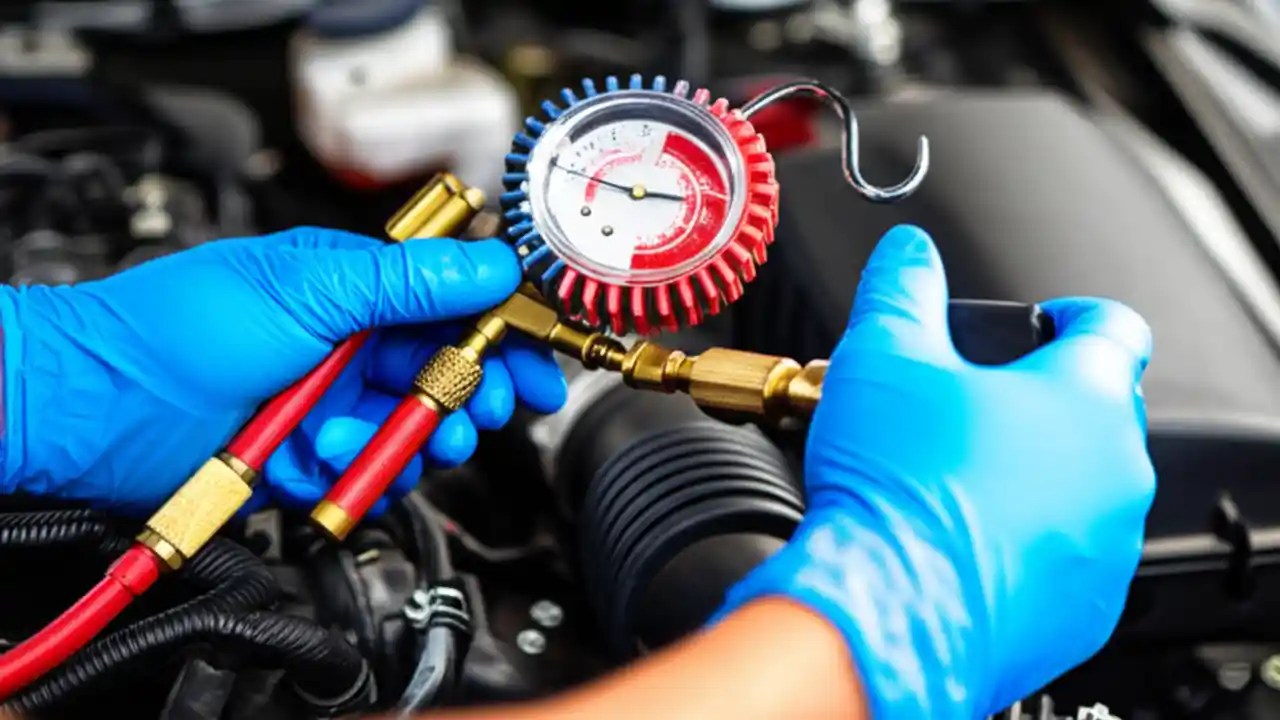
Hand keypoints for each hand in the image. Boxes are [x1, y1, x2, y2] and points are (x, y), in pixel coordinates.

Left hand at [0, 228, 565, 513]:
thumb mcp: (309, 287)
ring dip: (404, 439)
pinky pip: (369, 473)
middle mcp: (349, 344)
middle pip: (446, 375)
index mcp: (355, 288)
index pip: (456, 304)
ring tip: (369, 435)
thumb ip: (411, 280)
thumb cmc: (179, 326)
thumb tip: (493, 263)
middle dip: (467, 396)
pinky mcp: (311, 457)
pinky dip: (359, 472)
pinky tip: (326, 458)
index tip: (537, 363)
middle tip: (475, 409)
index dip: (504, 334)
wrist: (97, 409)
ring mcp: (331, 402)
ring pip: (412, 431)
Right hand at [720, 225, 1153, 718]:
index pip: (1113, 327)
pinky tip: (963, 538)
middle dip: (1042, 401)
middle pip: (1097, 411)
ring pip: (1082, 489)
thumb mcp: (882, 356)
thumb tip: (907, 253)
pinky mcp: (1081, 609)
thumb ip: (901, 287)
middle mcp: (1114, 470)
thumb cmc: (897, 489)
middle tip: (971, 408)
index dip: (1074, 314)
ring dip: (1034, 476)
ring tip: (956, 479)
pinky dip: (1026, 542)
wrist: (889, 607)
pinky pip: (1064, 557)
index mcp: (1083, 397)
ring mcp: (1104, 545)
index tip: (1047, 324)